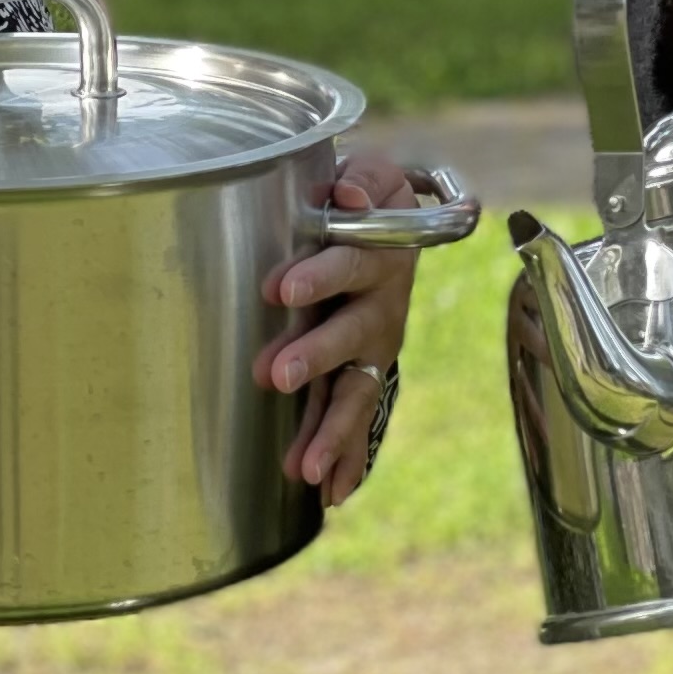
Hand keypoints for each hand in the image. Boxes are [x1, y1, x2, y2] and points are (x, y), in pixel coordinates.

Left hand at [259, 148, 421, 508]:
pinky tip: (330, 496)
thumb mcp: (371, 176)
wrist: (395, 227)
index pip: (347, 263)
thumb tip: (349, 201)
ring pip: (357, 393)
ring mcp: (375, 349)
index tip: (279, 291)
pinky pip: (360, 422)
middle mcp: (382, 308)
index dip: (317, 275)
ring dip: (332, 431)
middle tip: (277, 376)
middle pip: (351, 336)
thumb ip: (362, 183)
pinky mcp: (365, 375)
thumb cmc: (368, 200)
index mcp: (378, 257)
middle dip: (315, 357)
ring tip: (305, 470)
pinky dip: (349, 460)